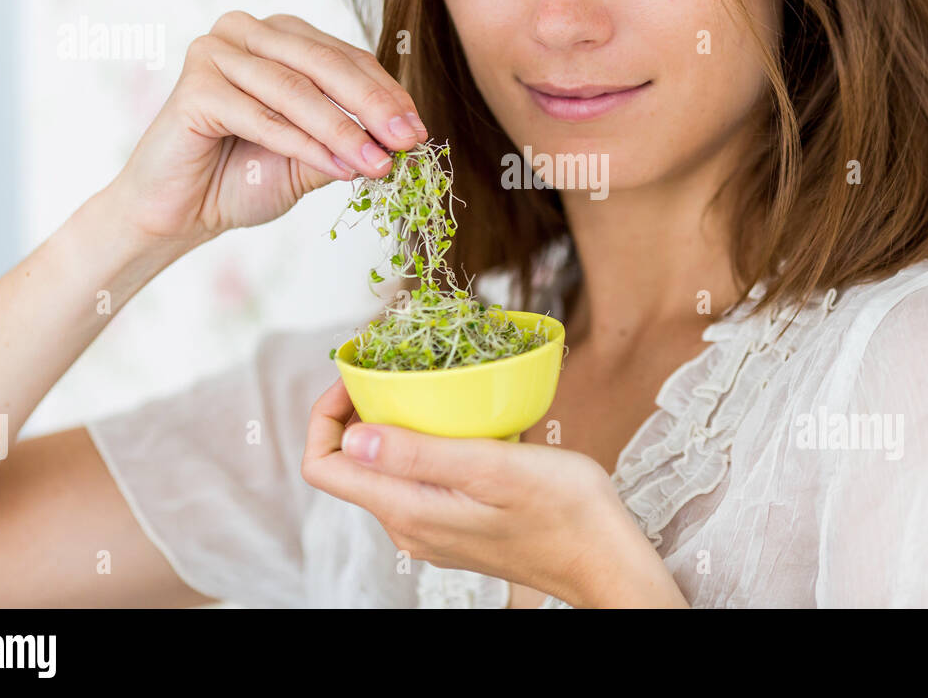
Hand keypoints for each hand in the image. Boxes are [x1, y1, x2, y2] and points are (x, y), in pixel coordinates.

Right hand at [103, 11, 427, 250]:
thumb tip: (405, 139)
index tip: (420, 132)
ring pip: (296, 92)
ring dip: (344, 132)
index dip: (388, 95)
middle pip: (326, 66)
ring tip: (379, 165)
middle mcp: (246, 31)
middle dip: (374, 107)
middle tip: (409, 141)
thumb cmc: (242, 178)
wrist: (180, 212)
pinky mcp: (195, 86)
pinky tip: (337, 168)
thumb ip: (351, 140)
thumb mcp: (313, 157)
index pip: (347, 59)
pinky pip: (263, 117)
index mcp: (280, 37)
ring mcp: (216, 52)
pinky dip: (304, 145)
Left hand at [300, 380, 688, 607]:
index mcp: (407, 510)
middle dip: (360, 411)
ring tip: (426, 388)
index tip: (358, 378)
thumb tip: (352, 439)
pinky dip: (422, 443)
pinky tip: (457, 422)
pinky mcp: (455, 525)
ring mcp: (431, 528)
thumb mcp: (490, 468)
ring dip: (392, 425)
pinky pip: (417, 478)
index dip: (326, 415)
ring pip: (384, 469)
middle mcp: (407, 526)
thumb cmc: (561, 510)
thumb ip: (418, 455)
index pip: (323, 466)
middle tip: (394, 369)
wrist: (604, 558)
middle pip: (350, 465)